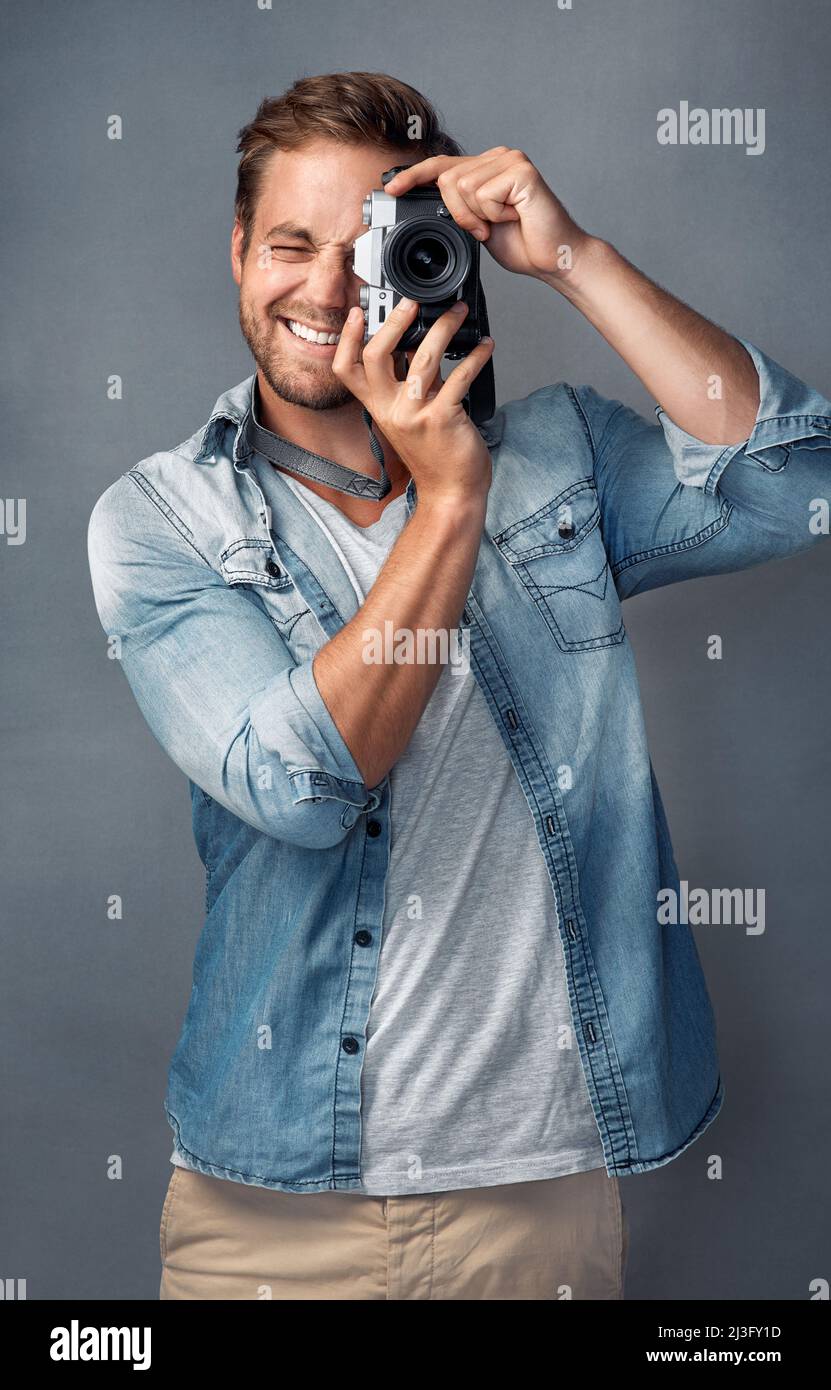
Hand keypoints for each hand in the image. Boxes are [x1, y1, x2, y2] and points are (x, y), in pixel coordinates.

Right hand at [332, 297, 494, 505]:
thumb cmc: (436, 456)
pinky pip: (459, 377)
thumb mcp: (413, 416)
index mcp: (379, 407)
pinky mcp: (442, 419)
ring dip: (443, 328)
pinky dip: (475, 356)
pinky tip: (485, 347)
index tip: (357, 312)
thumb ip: (413, 383)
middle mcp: (391, 410)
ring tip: (458, 313)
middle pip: (376, 355)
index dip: (347, 339)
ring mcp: (414, 415)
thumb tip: (420, 344)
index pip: (347, 370)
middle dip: (394, 320)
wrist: (451, 492)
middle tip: (412, 302)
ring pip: (421, 359)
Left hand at [384, 147, 589, 283]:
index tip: (392, 188)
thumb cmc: (522, 243)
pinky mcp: (521, 171)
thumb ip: (457, 208)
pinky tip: (514, 217)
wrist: (554, 258)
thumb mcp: (477, 225)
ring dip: (477, 216)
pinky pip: (484, 194)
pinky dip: (494, 215)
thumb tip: (429, 201)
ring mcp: (511, 160)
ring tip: (502, 223)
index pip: (442, 165)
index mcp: (486, 168)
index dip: (414, 176)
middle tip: (484, 230)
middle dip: (458, 213)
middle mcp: (498, 157)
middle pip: (447, 178)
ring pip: (463, 187)